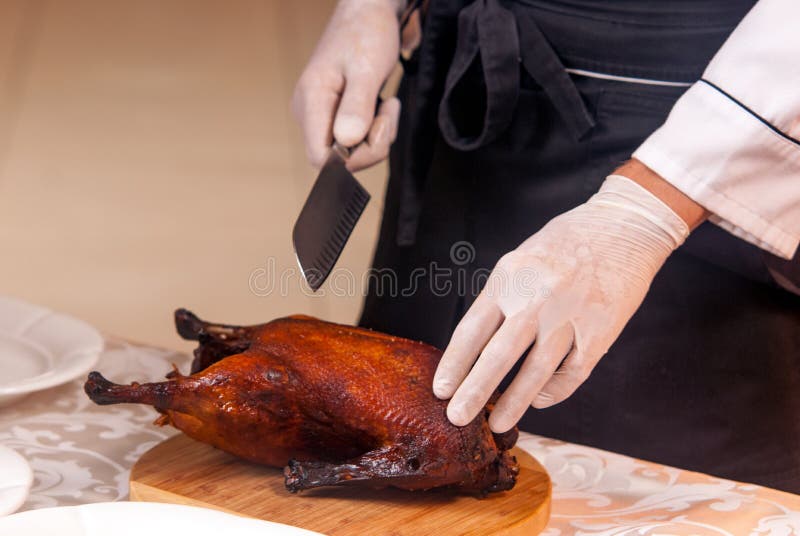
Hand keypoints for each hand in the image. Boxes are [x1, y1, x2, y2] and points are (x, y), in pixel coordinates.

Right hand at [292, 0, 401, 170]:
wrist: (368, 14)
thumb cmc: (366, 34)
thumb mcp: (367, 69)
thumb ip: (357, 106)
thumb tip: (347, 142)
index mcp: (310, 102)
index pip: (320, 158)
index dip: (352, 159)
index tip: (377, 131)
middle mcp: (309, 113)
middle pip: (339, 159)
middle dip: (372, 144)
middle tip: (387, 112)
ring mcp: (320, 116)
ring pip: (351, 151)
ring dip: (377, 135)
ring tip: (385, 103)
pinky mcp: (334, 116)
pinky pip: (356, 140)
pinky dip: (375, 129)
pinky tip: (380, 105)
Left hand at [433, 173, 693, 432]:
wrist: (623, 226)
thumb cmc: (566, 242)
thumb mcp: (521, 258)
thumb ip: (502, 296)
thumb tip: (479, 343)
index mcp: (510, 276)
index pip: (472, 329)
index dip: (454, 363)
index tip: (441, 389)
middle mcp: (536, 297)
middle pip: (499, 354)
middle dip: (474, 391)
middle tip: (456, 417)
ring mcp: (569, 315)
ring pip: (536, 371)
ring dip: (514, 403)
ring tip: (497, 424)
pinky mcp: (599, 331)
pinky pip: (572, 373)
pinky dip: (553, 391)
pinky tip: (539, 400)